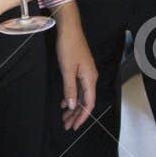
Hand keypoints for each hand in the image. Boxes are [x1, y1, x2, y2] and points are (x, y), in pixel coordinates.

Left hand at [55, 8, 97, 129]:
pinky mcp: (81, 69)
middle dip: (76, 115)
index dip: (82, 117)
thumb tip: (73, 106)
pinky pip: (78, 88)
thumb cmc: (69, 47)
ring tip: (64, 117)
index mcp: (90, 79)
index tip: (74, 127)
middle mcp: (91, 78)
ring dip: (73, 107)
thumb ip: (70, 89)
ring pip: (81, 95)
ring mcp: (86, 73)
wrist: (70, 29)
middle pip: (86, 101)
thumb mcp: (67, 70)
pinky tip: (64, 102)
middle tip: (66, 125)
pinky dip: (71, 97)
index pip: (89, 104)